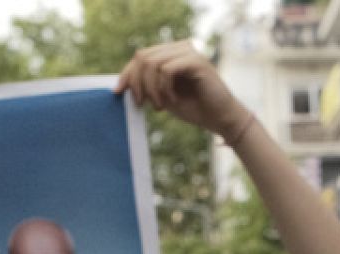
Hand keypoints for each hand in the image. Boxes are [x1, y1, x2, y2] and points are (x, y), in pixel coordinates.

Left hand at [116, 41, 252, 143]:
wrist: (220, 119)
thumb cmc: (194, 108)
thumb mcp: (163, 97)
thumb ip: (147, 86)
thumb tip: (123, 83)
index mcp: (171, 54)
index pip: (141, 56)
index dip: (127, 73)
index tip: (119, 91)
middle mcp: (180, 48)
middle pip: (143, 56)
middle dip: (137, 82)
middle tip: (141, 103)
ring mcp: (189, 52)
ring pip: (153, 62)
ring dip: (151, 88)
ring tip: (160, 105)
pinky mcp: (196, 62)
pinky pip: (168, 69)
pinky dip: (164, 88)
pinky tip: (172, 100)